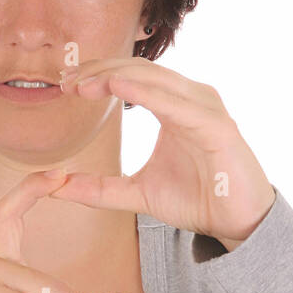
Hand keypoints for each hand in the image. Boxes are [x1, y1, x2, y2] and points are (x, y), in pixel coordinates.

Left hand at [53, 56, 275, 248]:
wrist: (236, 223)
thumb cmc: (196, 199)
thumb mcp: (136, 194)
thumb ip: (99, 189)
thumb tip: (55, 187)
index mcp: (173, 105)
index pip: (131, 76)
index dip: (97, 75)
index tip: (66, 86)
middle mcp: (190, 98)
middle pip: (139, 69)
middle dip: (100, 71)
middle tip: (67, 83)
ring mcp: (205, 108)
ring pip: (156, 79)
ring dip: (117, 77)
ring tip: (85, 84)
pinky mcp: (217, 126)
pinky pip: (177, 104)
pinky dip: (147, 93)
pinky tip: (119, 88)